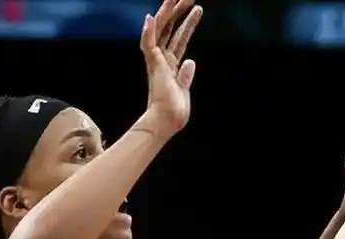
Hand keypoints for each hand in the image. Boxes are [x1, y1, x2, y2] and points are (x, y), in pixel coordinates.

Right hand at [139, 0, 202, 136]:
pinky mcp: (153, 65)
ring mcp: (157, 61)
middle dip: (179, 12)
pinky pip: (149, 45)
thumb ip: (185, 76)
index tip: (196, 10)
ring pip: (161, 32)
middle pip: (170, 29)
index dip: (187, 23)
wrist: (167, 121)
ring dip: (169, 13)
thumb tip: (191, 61)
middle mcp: (162, 60)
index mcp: (171, 65)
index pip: (179, 38)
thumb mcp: (184, 90)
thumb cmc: (174, 110)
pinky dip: (149, 31)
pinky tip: (151, 17)